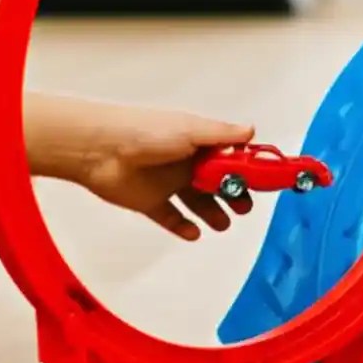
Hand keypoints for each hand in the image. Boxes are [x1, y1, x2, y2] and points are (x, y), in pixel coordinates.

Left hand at [28, 96, 256, 240]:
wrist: (98, 149)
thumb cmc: (146, 133)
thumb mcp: (190, 130)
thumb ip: (221, 135)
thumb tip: (252, 131)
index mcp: (199, 143)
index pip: (230, 158)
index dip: (247, 170)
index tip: (264, 183)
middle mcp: (187, 163)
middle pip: (218, 183)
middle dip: (234, 195)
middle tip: (244, 207)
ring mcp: (168, 183)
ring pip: (198, 202)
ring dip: (213, 213)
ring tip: (223, 224)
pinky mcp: (150, 202)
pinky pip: (171, 217)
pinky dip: (183, 226)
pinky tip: (195, 233)